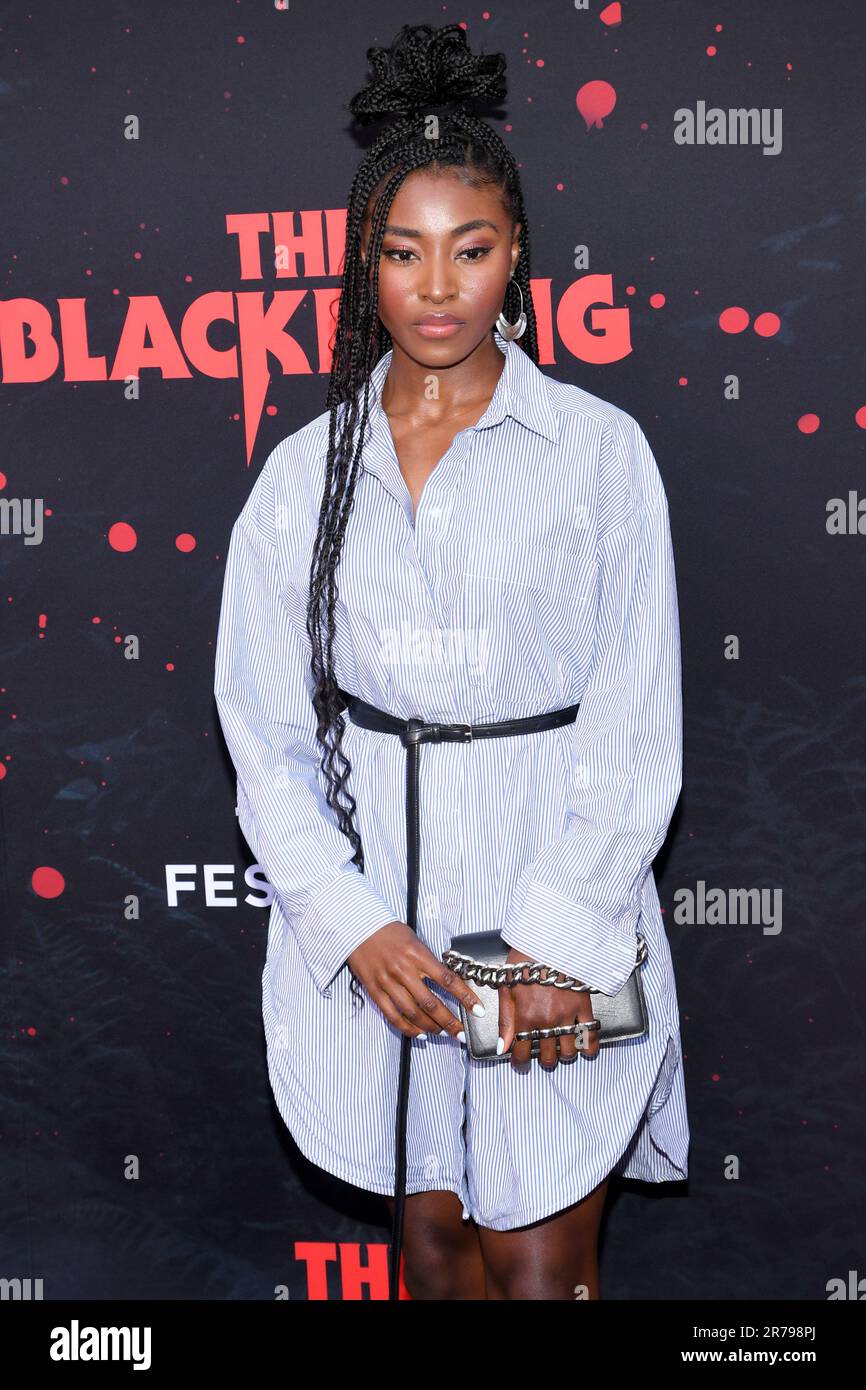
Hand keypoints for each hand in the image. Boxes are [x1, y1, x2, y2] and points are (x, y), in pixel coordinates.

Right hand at [347, 921, 486, 1041]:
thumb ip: (429, 961)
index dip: (465, 997)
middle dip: (449, 1022)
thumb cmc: (391, 932)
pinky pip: (393, 1015)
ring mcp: (388, 982)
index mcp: (417, 954)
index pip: (447, 980)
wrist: (358, 927)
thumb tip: (448, 982)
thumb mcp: (415, 940)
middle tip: (461, 1033)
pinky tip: (420, 1033)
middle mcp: (403, 970)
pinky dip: (407, 1028)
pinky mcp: (374, 990)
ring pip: (413, 1013)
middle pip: (431, 1003)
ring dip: (431, 1027)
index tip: (478, 1009)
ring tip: (443, 1034)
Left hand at [497, 946, 599, 1071]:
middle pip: (549, 1057)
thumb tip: (502, 1047)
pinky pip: (590, 1035)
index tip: (521, 1064)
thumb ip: (505, 1020)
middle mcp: (547, 1020)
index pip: (522, 1053)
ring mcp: (567, 1015)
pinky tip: (584, 1049)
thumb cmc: (524, 962)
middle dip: (544, 1060)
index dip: (520, 1064)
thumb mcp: (506, 989)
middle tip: (543, 1054)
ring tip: (561, 1048)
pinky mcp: (584, 1006)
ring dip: (564, 1055)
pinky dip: (589, 1047)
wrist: (548, 940)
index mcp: (526, 1017)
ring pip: (569, 1051)